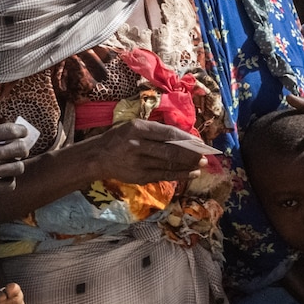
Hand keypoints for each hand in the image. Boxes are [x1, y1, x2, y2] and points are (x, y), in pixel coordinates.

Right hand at [0, 122, 29, 199]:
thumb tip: (11, 134)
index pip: (10, 130)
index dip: (22, 131)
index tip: (23, 133)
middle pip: (19, 149)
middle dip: (23, 148)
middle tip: (20, 150)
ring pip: (18, 167)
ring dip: (17, 165)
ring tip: (11, 165)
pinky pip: (9, 185)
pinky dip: (10, 181)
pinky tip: (4, 178)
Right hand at [79, 118, 202, 185]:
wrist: (97, 157)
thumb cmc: (119, 138)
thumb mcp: (133, 126)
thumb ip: (155, 131)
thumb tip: (183, 137)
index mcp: (138, 128)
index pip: (168, 134)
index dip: (187, 139)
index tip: (200, 143)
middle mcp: (137, 145)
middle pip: (170, 151)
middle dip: (191, 155)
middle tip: (205, 156)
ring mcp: (138, 163)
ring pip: (168, 165)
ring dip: (188, 167)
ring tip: (201, 166)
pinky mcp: (139, 176)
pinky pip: (163, 176)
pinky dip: (179, 175)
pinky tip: (191, 174)